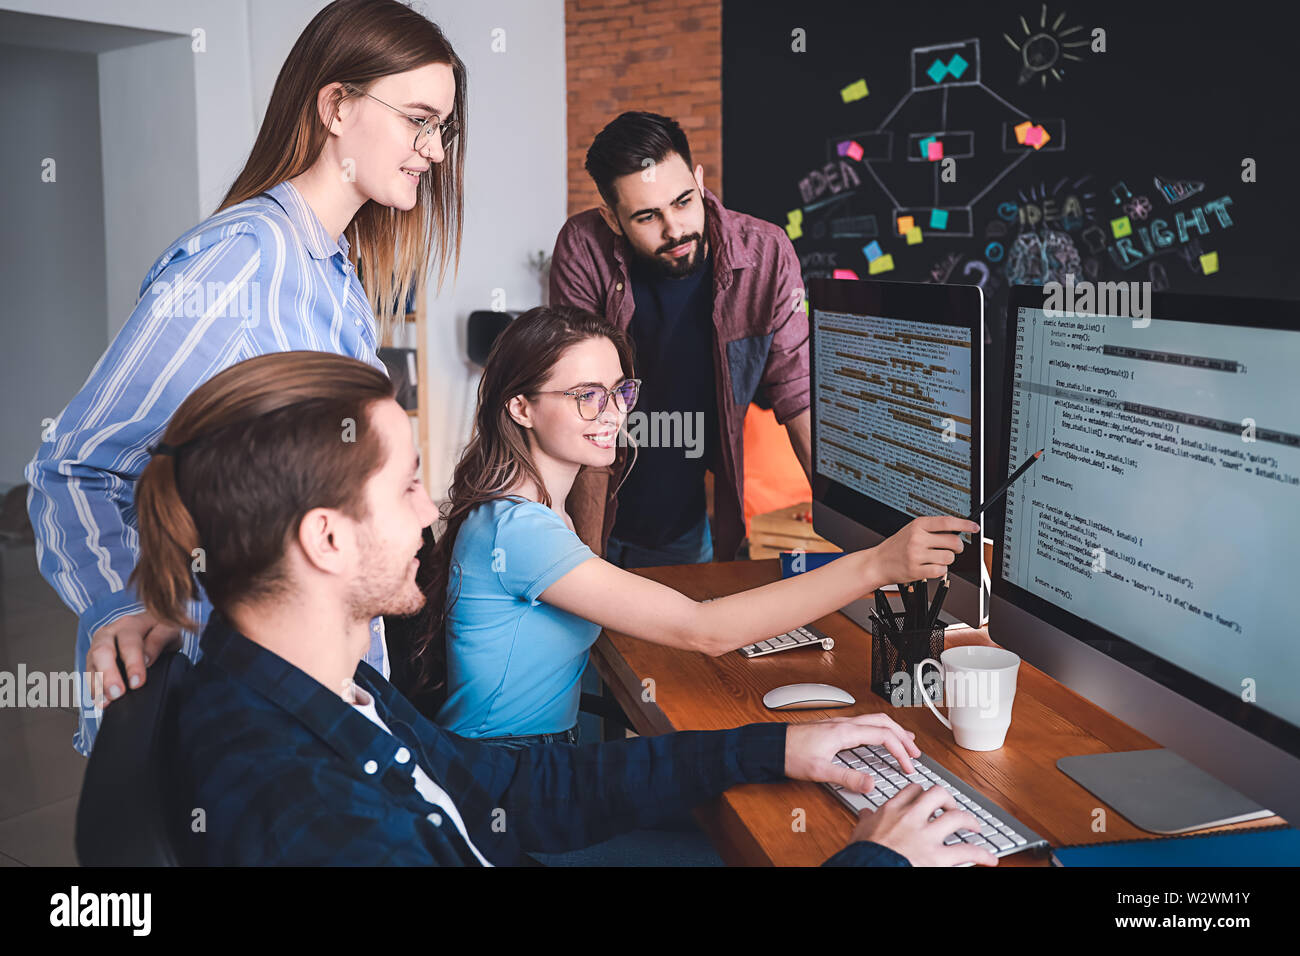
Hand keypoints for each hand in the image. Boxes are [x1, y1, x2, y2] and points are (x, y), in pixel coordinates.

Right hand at [87, 610, 181, 705]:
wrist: (151, 628)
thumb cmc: (159, 630)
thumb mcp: (168, 630)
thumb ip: (158, 641)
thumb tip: (147, 660)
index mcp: (130, 624)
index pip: (129, 643)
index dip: (132, 664)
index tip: (137, 683)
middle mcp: (110, 632)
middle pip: (103, 651)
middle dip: (108, 674)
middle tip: (117, 693)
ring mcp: (99, 645)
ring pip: (92, 663)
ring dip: (97, 684)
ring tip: (105, 701)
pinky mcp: (94, 659)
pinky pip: (90, 673)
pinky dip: (94, 688)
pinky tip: (100, 700)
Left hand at [784, 713, 920, 788]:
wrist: (771, 745)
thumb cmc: (791, 755)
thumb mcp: (820, 771)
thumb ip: (848, 777)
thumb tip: (871, 784)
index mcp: (844, 732)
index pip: (883, 736)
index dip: (900, 751)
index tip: (908, 766)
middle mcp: (844, 723)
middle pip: (882, 723)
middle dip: (902, 737)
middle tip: (915, 753)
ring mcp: (838, 723)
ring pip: (873, 720)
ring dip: (892, 730)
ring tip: (905, 742)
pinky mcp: (833, 727)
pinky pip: (864, 723)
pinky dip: (878, 729)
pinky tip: (877, 738)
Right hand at [849, 783, 998, 866]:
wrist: (868, 868)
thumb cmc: (863, 853)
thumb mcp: (860, 831)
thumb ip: (866, 820)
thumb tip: (865, 814)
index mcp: (892, 810)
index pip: (913, 790)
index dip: (923, 793)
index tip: (927, 800)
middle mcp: (912, 818)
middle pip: (938, 794)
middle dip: (949, 800)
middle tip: (952, 808)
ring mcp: (927, 836)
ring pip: (957, 816)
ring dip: (970, 821)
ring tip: (976, 827)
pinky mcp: (938, 857)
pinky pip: (967, 851)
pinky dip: (982, 855)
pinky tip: (990, 859)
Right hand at [870, 516, 979, 583]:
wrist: (878, 562)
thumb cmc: (897, 546)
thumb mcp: (911, 530)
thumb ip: (932, 529)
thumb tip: (957, 531)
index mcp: (918, 525)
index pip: (947, 522)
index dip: (964, 524)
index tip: (974, 527)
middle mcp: (917, 538)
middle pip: (953, 542)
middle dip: (958, 547)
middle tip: (953, 548)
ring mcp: (916, 554)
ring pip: (949, 557)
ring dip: (947, 560)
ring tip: (935, 559)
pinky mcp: (916, 570)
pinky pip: (941, 571)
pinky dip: (940, 571)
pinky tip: (931, 567)